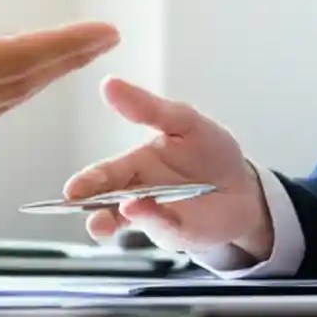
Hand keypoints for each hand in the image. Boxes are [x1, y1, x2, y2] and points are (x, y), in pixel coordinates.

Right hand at [63, 78, 273, 259]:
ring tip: (103, 222)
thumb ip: (146, 107)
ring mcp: (153, 216)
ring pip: (124, 222)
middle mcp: (136, 195)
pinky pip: (160, 229)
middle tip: (77, 203)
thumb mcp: (182, 121)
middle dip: (89, 205)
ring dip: (110, 221)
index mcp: (133, 167)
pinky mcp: (175, 232)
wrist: (244, 185)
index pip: (103, 175)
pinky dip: (152, 220)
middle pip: (104, 202)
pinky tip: (147, 210)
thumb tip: (109, 84)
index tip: (72, 189)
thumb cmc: (209, 152)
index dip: (85, 182)